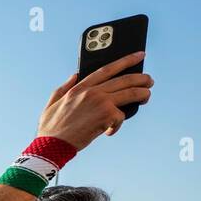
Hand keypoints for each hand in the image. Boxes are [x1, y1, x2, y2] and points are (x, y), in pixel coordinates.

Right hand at [37, 53, 151, 147]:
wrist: (52, 145)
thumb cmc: (50, 129)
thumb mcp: (52, 104)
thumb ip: (63, 87)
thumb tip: (73, 75)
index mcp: (80, 87)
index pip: (108, 68)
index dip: (126, 60)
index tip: (139, 55)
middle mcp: (93, 91)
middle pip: (126, 79)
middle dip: (142, 78)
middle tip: (149, 81)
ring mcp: (102, 102)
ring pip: (132, 93)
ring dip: (143, 94)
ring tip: (145, 98)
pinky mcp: (107, 115)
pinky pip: (122, 116)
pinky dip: (118, 124)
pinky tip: (109, 131)